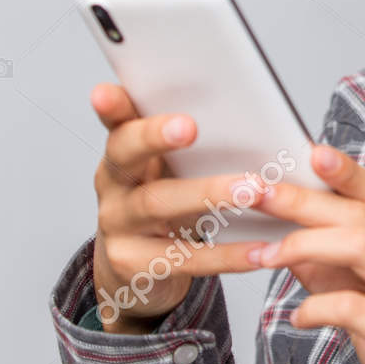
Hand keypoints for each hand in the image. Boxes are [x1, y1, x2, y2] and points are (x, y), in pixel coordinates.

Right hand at [89, 83, 271, 330]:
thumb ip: (189, 143)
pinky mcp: (136, 265)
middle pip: (127, 155)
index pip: (116, 121)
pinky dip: (226, 255)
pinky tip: (259, 251)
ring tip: (253, 189)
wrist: (136, 270)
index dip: (110, 107)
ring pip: (157, 204)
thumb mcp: (169, 170)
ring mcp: (119, 225)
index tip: (105, 92)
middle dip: (155, 137)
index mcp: (123, 153)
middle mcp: (112, 185)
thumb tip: (250, 113)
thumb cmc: (167, 204)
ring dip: (208, 194)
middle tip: (190, 126)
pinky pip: (185, 258)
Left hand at [246, 144, 364, 363]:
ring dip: (305, 245)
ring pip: (363, 247)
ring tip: (266, 256)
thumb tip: (287, 239)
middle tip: (258, 194)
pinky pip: (356, 308)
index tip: (309, 152)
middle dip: (305, 202)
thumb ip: (335, 269)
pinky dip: (317, 307)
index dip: (347, 174)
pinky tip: (298, 318)